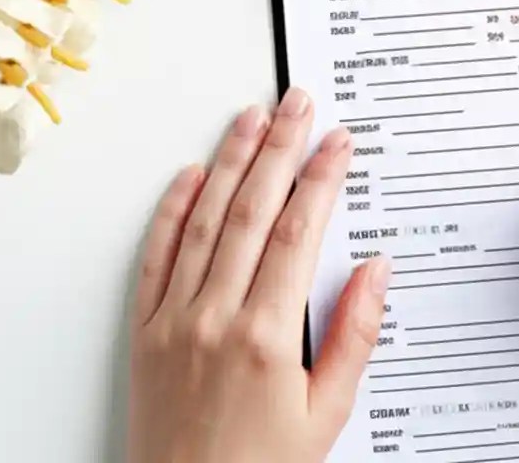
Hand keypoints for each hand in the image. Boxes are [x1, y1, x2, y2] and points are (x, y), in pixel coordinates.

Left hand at [128, 89, 389, 462]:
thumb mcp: (327, 413)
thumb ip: (354, 336)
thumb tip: (374, 271)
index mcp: (267, 336)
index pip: (299, 232)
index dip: (321, 177)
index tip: (337, 143)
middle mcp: (215, 317)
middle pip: (251, 210)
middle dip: (279, 148)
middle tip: (297, 105)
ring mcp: (174, 320)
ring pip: (203, 221)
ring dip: (228, 161)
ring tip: (250, 120)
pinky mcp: (144, 331)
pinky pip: (155, 256)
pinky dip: (172, 210)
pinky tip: (188, 176)